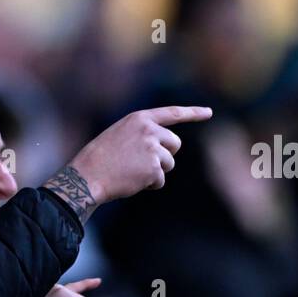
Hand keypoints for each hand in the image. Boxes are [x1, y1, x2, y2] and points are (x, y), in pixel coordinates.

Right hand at [65, 105, 212, 207]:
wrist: (89, 174)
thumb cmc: (101, 156)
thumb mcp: (120, 134)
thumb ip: (143, 134)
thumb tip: (166, 149)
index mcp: (140, 118)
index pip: (172, 113)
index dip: (193, 113)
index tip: (209, 112)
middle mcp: (149, 130)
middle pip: (175, 144)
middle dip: (166, 155)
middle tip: (144, 162)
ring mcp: (152, 149)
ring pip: (169, 163)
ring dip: (156, 171)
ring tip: (133, 171)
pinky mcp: (154, 168)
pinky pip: (161, 180)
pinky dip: (150, 184)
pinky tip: (133, 181)